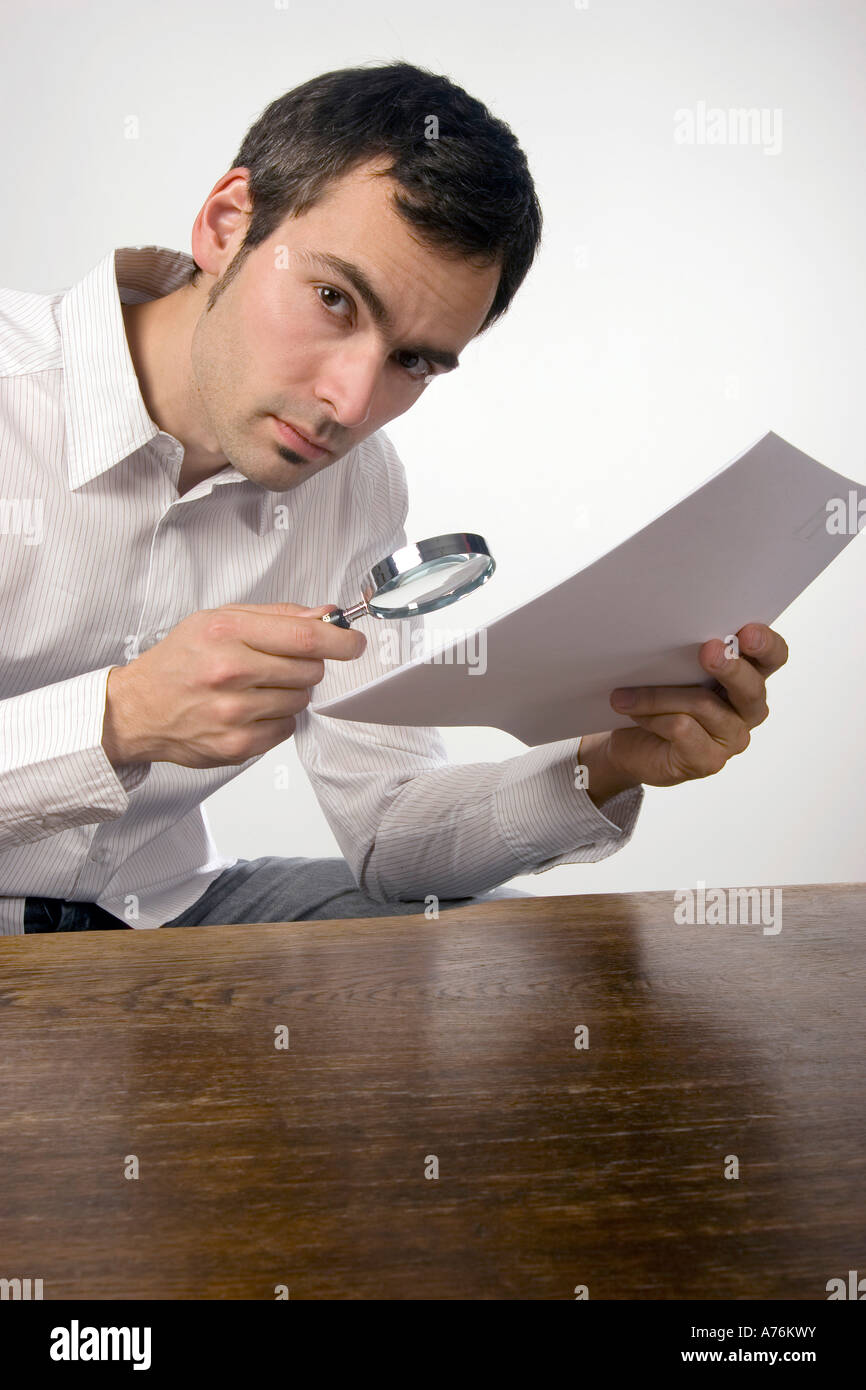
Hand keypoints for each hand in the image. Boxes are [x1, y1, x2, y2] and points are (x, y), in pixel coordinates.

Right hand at [101, 603, 365, 769]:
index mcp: (225, 633)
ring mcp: (233, 712)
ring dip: (290, 692)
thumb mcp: (218, 620)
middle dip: (307, 665)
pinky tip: (250, 709)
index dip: (340, 640)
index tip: (354, 642)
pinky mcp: (236, 745)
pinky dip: (277, 719)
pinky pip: (286, 729)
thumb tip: (325, 616)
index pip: (304, 637)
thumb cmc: (179, 661)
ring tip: (257, 686)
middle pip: (309, 669)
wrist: (138, 708)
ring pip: (300, 700)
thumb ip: (275, 616)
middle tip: (280, 664)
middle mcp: (229, 672)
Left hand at [589, 623, 788, 792]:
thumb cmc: (656, 700)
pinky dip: (653, 717)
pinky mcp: (709, 761)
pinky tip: (633, 714)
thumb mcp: (672, 670)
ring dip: (659, 695)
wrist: (630, 745)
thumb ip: (685, 654)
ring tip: (625, 695)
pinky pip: (682, 729)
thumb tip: (672, 630)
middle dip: (730, 666)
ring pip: (703, 705)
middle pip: (751, 686)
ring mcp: (731, 738)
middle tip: (708, 650)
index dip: (766, 644)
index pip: (773, 657)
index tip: (747, 631)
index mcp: (748, 677)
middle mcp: (748, 709)